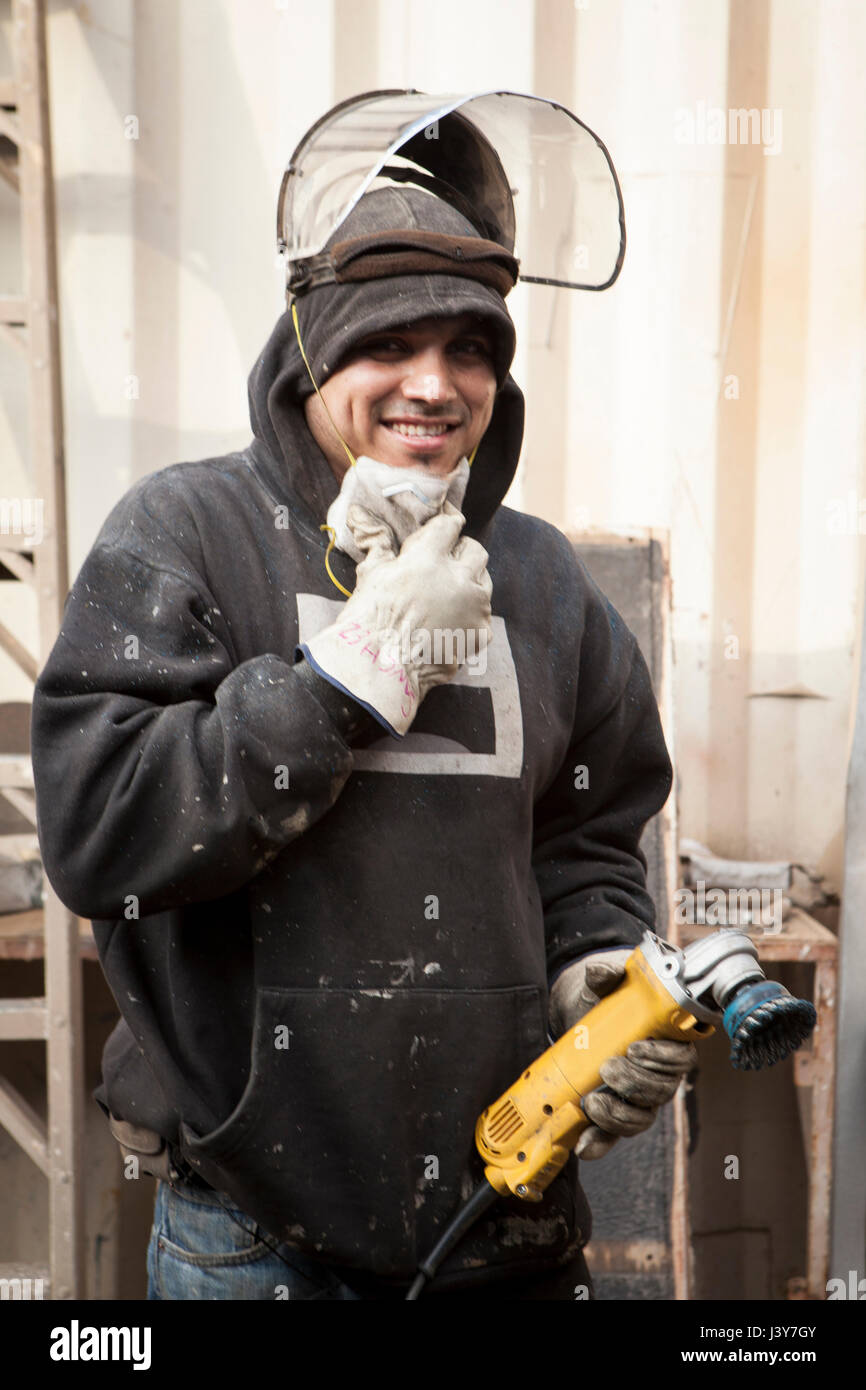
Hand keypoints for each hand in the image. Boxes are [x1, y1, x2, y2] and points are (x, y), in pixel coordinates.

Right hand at [301, 502, 491, 736]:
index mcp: (430, 557)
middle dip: (463, 552)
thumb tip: (363, 519)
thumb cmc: (370, 620)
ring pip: (484, 584)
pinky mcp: (479, 634)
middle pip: (475, 551)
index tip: (442, 527)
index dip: (445, 524)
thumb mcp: (371, 575)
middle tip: (447, 561)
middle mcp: (459, 578)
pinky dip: (470, 618)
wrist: (382, 668)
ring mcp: (474, 607)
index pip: (449, 525)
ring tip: (449, 596)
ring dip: (469, 584)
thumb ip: (378, 545)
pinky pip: (482, 618)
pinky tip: (452, 624)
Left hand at [549, 949, 696, 1159]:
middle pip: (663, 1091)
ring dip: (619, 1114)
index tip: (637, 1048)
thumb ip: (606, 975)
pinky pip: (613, 1135)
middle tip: (608, 1067)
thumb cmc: (605, 997)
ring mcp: (636, 1095)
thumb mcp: (605, 982)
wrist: (581, 1010)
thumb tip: (600, 973)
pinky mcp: (612, 1109)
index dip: (665, 1058)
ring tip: (593, 1099)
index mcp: (666, 1041)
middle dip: (637, 1083)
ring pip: (642, 1116)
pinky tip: (583, 1145)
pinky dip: (599, 1143)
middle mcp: (657, 1074)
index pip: (682, 1059)